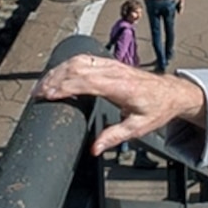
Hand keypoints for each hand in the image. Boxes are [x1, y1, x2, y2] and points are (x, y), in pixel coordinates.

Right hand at [36, 55, 207, 156]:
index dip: (64, 86)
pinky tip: (55, 75)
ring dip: (57, 71)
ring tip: (41, 86)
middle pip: (76, 68)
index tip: (47, 95)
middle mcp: (114, 72)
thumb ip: (114, 137)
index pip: (86, 81)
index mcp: (120, 86)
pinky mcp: (108, 63)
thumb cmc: (156, 108)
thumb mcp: (138, 127)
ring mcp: (111, 65)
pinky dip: (66, 65)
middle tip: (37, 94)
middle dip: (53, 79)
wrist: (170, 92)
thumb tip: (94, 148)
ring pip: (77, 61)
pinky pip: (83, 59)